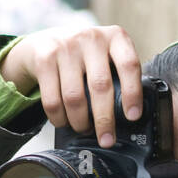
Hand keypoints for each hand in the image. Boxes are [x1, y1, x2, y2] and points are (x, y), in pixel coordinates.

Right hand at [0, 24, 143, 148]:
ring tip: (83, 129)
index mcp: (114, 37)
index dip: (133, 93)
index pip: (129, 65)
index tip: (133, 117)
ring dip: (80, 122)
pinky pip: (52, 100)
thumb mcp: (106, 54)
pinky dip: (59, 119)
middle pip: (100, 86)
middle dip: (104, 120)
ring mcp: (65, 47)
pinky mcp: (44, 60)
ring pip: (74, 97)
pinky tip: (64, 122)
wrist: (45, 42)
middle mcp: (91, 38)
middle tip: (107, 140)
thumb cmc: (83, 56)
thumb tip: (128, 115)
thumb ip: (118, 74)